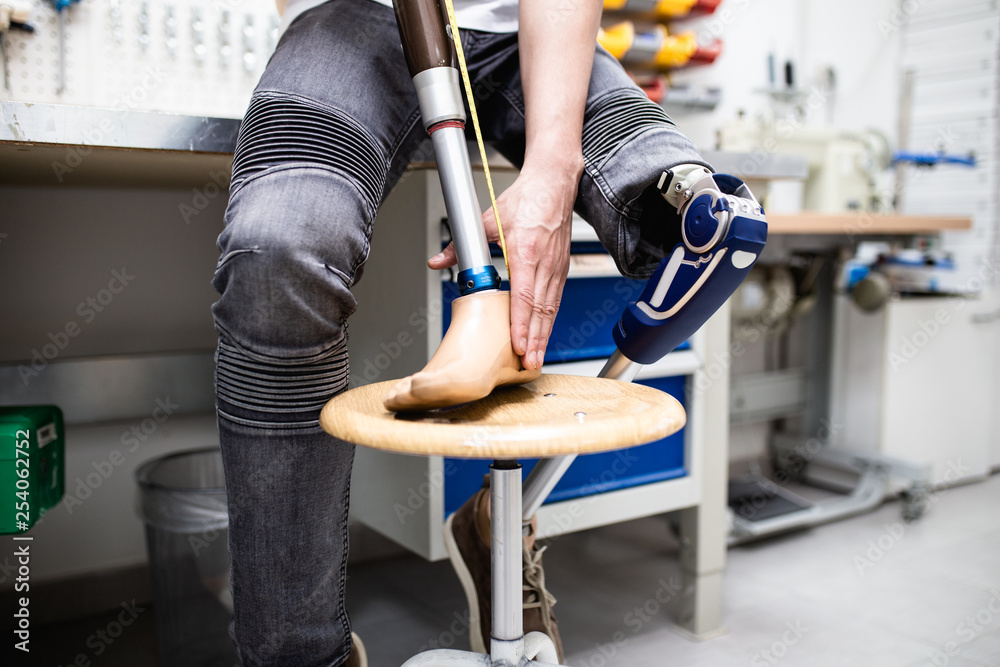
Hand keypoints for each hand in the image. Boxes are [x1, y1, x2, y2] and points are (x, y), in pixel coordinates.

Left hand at [428, 156, 582, 369]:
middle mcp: (545, 263)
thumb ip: (461, 244)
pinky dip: (550, 321)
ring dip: (544, 335)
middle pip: (540, 310)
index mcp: (527, 251)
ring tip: (536, 358)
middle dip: (535, 340)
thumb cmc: (526, 200)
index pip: (524, 296)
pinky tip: (544, 336)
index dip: (521, 324)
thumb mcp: (489, 219)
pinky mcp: (561, 269)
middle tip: (529, 363)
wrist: (554, 184)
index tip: (519, 344)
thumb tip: (439, 260)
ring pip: (551, 309)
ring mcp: (556, 267)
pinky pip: (556, 300)